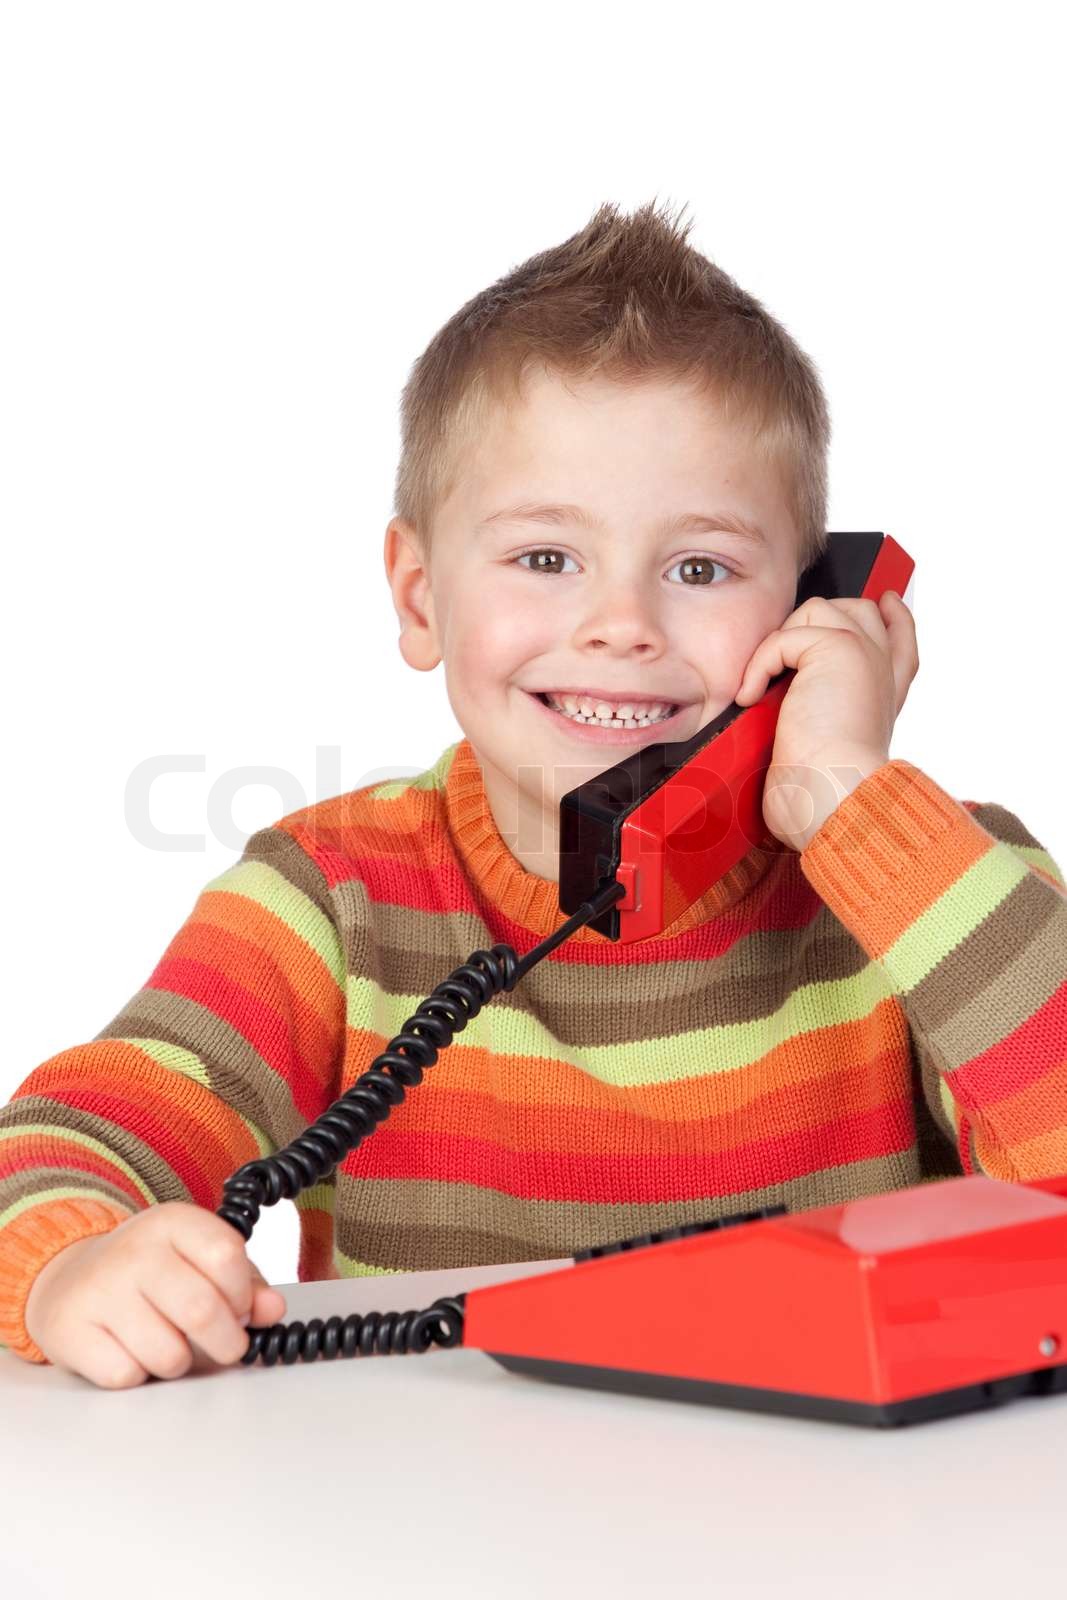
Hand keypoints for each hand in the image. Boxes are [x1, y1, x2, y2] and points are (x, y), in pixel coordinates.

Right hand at [23, 1200, 287, 1388]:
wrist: (70, 1280)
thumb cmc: (152, 1273)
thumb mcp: (199, 1260)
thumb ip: (245, 1283)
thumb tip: (273, 1310)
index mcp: (172, 1222)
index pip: (226, 1256)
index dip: (244, 1294)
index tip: (240, 1307)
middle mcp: (134, 1250)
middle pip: (201, 1310)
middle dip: (227, 1342)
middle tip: (227, 1346)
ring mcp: (100, 1291)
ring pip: (168, 1354)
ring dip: (180, 1362)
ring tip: (169, 1343)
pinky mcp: (71, 1331)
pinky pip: (127, 1376)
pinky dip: (139, 1374)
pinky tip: (131, 1351)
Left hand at [734, 590, 918, 852]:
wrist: (837, 797)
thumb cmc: (825, 790)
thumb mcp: (828, 752)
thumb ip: (825, 719)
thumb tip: (783, 706)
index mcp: (886, 694)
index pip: (900, 641)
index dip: (895, 617)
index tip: (888, 602)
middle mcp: (881, 671)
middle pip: (862, 609)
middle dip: (819, 616)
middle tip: (781, 651)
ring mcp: (864, 655)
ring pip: (820, 609)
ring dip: (782, 641)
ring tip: (766, 683)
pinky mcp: (839, 648)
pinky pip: (786, 636)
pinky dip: (760, 664)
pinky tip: (751, 696)